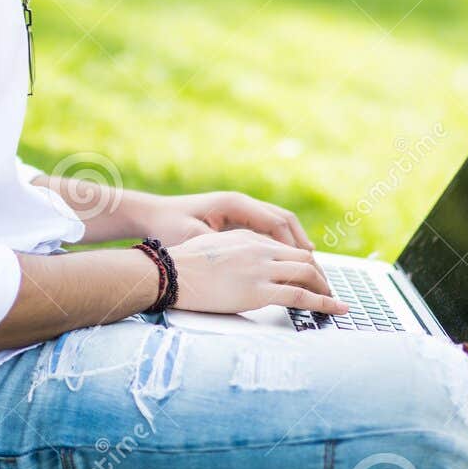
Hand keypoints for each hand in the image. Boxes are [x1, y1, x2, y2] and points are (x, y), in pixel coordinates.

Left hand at [141, 190, 312, 249]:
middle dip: (301, 242)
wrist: (152, 215)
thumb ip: (219, 246)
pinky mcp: (236, 219)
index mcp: (235, 204)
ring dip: (293, 242)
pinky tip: (285, 260)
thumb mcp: (192, 237)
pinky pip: (266, 230)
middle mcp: (242, 203)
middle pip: (283, 220)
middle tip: (315, 265)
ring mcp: (240, 210)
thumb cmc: (169, 226)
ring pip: (277, 223)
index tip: (305, 264)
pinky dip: (279, 243)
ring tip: (308, 264)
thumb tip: (246, 257)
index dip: (292, 244)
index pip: (275, 222)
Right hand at [169, 229, 346, 315]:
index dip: (302, 263)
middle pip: (304, 259)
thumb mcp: (210, 248)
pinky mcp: (259, 292)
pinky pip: (301, 296)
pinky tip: (336, 309)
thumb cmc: (180, 265)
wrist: (169, 273)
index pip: (286, 249)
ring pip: (308, 274)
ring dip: (325, 289)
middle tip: (326, 290)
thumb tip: (237, 267)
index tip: (309, 275)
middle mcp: (260, 250)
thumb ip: (230, 253)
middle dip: (320, 276)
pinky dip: (324, 303)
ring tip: (334, 302)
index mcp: (249, 238)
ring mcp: (261, 270)